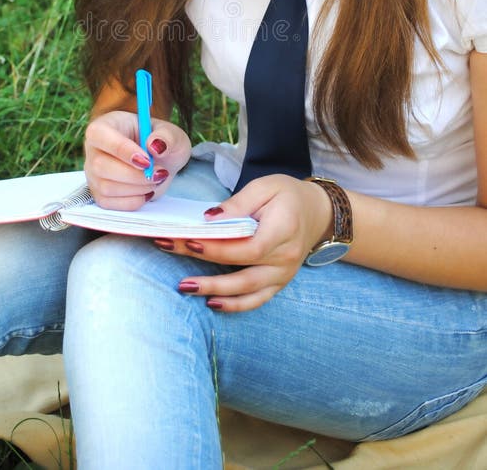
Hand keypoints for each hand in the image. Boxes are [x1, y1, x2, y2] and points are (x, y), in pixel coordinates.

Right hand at [84, 111, 190, 209]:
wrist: (161, 163)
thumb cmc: (161, 143)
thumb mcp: (172, 134)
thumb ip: (167, 136)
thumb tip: (155, 146)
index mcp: (106, 125)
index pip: (100, 135)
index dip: (122, 150)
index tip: (147, 161)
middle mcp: (94, 149)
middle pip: (100, 165)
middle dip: (134, 175)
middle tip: (158, 173)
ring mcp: (93, 173)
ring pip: (105, 187)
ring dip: (137, 188)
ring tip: (155, 180)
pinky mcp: (99, 193)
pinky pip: (109, 203)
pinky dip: (133, 201)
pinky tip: (146, 191)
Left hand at [157, 174, 332, 311]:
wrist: (316, 212)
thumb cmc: (287, 195)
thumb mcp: (264, 187)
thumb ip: (238, 203)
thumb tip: (210, 219)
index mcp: (283, 230)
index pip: (248, 247)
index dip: (218, 248)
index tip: (189, 242)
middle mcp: (285, 258)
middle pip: (243, 271)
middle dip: (207, 271)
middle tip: (175, 263)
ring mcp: (283, 274)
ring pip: (248, 291)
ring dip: (215, 291)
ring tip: (185, 287)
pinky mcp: (279, 282)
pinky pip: (257, 300)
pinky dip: (235, 305)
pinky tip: (211, 302)